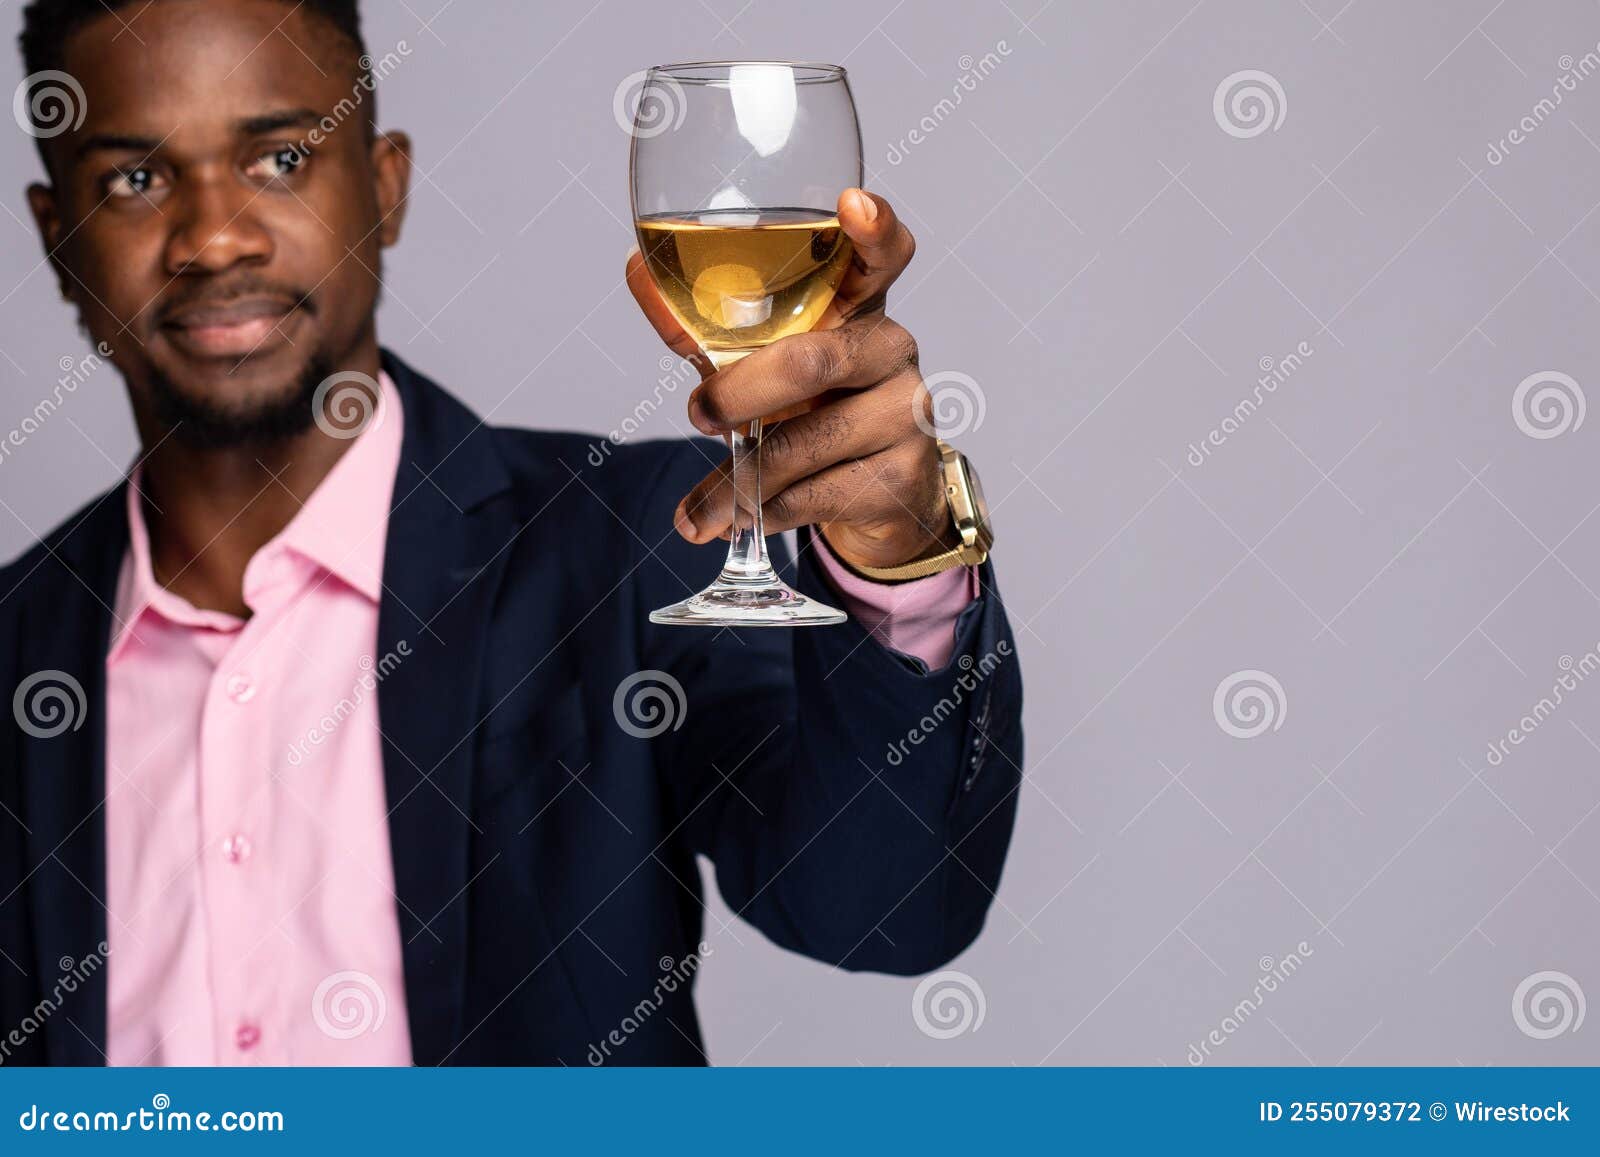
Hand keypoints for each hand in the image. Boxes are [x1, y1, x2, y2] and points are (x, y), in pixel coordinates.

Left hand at [625, 188, 955, 570]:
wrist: (879, 495)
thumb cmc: (811, 407)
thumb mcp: (760, 362)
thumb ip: (705, 324)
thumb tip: (638, 270)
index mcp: (859, 305)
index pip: (884, 252)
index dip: (872, 227)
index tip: (851, 204)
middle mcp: (891, 349)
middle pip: (810, 361)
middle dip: (739, 396)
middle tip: (697, 416)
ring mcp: (906, 412)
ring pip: (807, 444)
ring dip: (738, 482)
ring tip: (697, 512)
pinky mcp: (902, 475)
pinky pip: (816, 496)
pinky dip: (765, 513)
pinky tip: (743, 520)